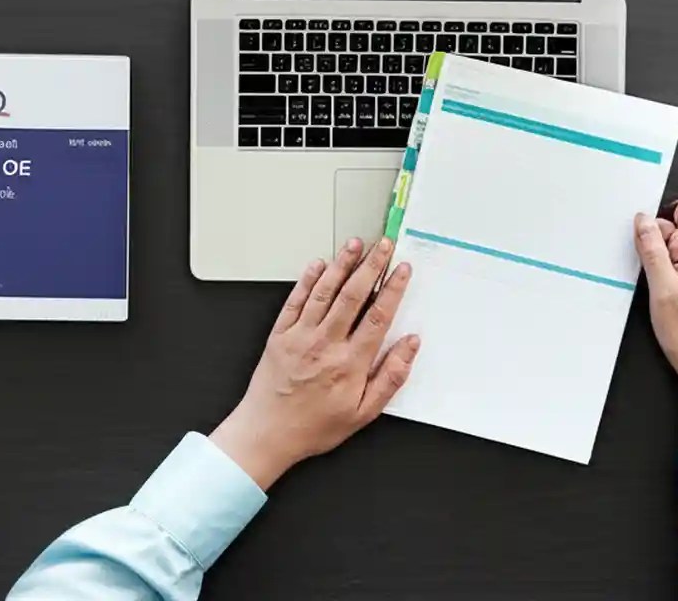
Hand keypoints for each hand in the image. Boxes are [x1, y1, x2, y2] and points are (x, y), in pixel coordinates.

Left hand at [210, 237, 419, 489]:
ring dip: (341, 264)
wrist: (267, 434)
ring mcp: (300, 336)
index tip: (402, 269)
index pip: (378, 315)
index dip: (393, 288)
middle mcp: (325, 344)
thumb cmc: (314, 427)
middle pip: (353, 295)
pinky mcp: (280, 335)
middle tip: (384, 245)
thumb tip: (410, 346)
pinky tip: (318, 265)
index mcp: (350, 363)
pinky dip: (308, 280)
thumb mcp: (364, 413)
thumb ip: (391, 377)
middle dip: (371, 266)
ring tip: (355, 244)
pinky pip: (295, 301)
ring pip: (324, 291)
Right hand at [634, 195, 677, 443]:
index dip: (660, 215)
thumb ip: (652, 249)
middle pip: (675, 224)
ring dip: (656, 255)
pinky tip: (656, 288)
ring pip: (672, 243)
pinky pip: (675, 260)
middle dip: (654, 237)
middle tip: (645, 267)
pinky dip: (661, 269)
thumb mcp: (662, 288)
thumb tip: (643, 218)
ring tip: (652, 282)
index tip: (643, 236)